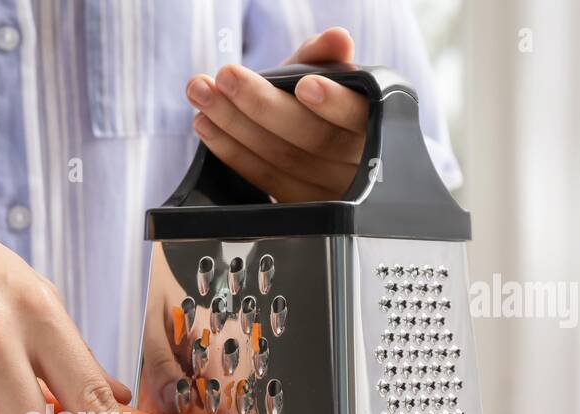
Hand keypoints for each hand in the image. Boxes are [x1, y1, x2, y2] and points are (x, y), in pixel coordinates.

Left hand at [185, 27, 367, 201]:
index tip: (305, 84)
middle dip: (263, 105)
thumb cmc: (323, 104)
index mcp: (377, 124)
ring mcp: (328, 193)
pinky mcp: (298, 208)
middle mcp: (358, 164)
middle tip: (226, 76)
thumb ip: (326, 56)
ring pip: (282, 161)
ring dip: (234, 124)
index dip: (334, 103)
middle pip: (313, 140)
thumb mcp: (326, 76)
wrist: (317, 144)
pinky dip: (231, 151)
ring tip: (202, 93)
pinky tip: (207, 125)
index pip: (359, 116)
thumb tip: (336, 39)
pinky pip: (263, 180)